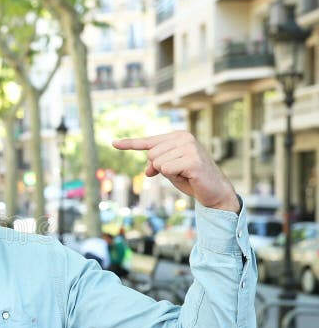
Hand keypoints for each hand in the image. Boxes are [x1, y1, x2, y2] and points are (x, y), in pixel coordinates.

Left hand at [113, 131, 239, 213]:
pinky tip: (189, 176)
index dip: (130, 144)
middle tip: (178, 172)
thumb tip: (147, 169)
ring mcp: (189, 147)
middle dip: (159, 168)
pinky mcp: (192, 160)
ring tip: (185, 174)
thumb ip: (156, 164)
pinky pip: (166, 170)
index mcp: (178, 136)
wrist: (215, 191)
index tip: (113, 143)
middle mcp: (184, 138)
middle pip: (151, 155)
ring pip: (157, 163)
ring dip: (168, 173)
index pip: (149, 141)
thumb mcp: (169, 170)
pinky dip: (174, 177)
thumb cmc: (191, 178)